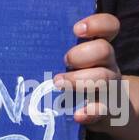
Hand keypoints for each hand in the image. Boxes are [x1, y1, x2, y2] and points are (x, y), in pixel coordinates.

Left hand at [57, 13, 125, 128]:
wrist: (112, 110)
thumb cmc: (79, 77)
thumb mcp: (75, 61)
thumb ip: (60, 49)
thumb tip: (26, 40)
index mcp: (99, 47)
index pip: (109, 27)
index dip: (97, 24)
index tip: (77, 30)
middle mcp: (108, 63)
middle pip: (104, 50)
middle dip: (81, 54)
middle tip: (64, 61)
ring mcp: (111, 86)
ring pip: (104, 77)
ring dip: (79, 80)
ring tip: (58, 83)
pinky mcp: (108, 109)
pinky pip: (102, 109)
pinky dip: (90, 111)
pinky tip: (79, 115)